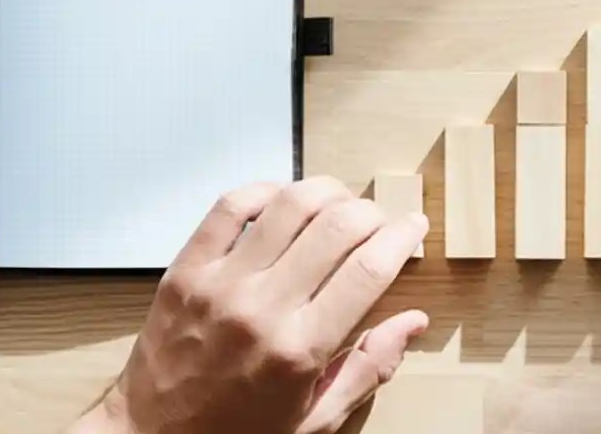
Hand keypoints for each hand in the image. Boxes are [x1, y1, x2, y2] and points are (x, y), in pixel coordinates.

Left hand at [68, 177, 428, 433]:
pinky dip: (265, 190)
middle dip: (371, 212)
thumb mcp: (314, 420)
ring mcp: (219, 283)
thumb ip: (369, 369)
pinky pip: (229, 207)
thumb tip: (414, 321)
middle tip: (380, 218)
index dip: (400, 237)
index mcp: (300, 349)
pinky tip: (284, 200)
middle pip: (336, 227)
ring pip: (288, 205)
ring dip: (326, 192)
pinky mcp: (185, 270)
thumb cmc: (239, 433)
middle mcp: (261, 308)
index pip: (368, 271)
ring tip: (340, 202)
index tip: (413, 226)